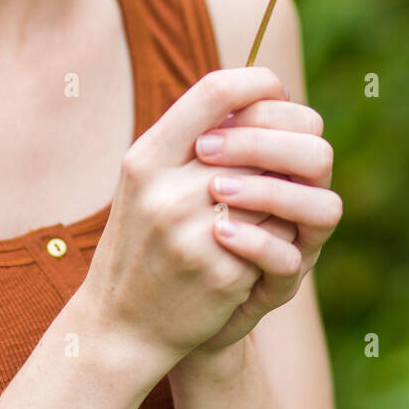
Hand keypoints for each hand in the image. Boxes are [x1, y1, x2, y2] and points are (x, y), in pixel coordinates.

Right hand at [79, 67, 302, 377]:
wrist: (122, 326)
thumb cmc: (140, 241)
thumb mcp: (144, 181)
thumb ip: (187, 139)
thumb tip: (254, 93)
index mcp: (145, 159)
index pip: (214, 92)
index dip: (257, 82)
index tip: (276, 89)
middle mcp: (166, 193)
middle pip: (257, 140)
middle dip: (281, 143)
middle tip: (287, 150)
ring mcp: (195, 235)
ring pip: (275, 188)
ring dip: (281, 194)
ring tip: (269, 203)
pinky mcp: (224, 274)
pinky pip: (278, 237)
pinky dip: (278, 235)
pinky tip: (263, 242)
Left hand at [184, 95, 342, 352]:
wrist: (151, 309)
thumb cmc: (167, 228)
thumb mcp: (176, 173)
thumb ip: (201, 129)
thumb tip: (219, 87)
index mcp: (281, 165)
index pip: (300, 120)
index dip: (262, 109)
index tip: (206, 123)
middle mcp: (299, 201)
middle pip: (318, 156)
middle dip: (264, 144)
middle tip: (205, 152)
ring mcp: (295, 246)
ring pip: (324, 208)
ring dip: (270, 191)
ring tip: (216, 190)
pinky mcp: (279, 287)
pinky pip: (291, 262)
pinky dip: (258, 242)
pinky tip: (220, 232)